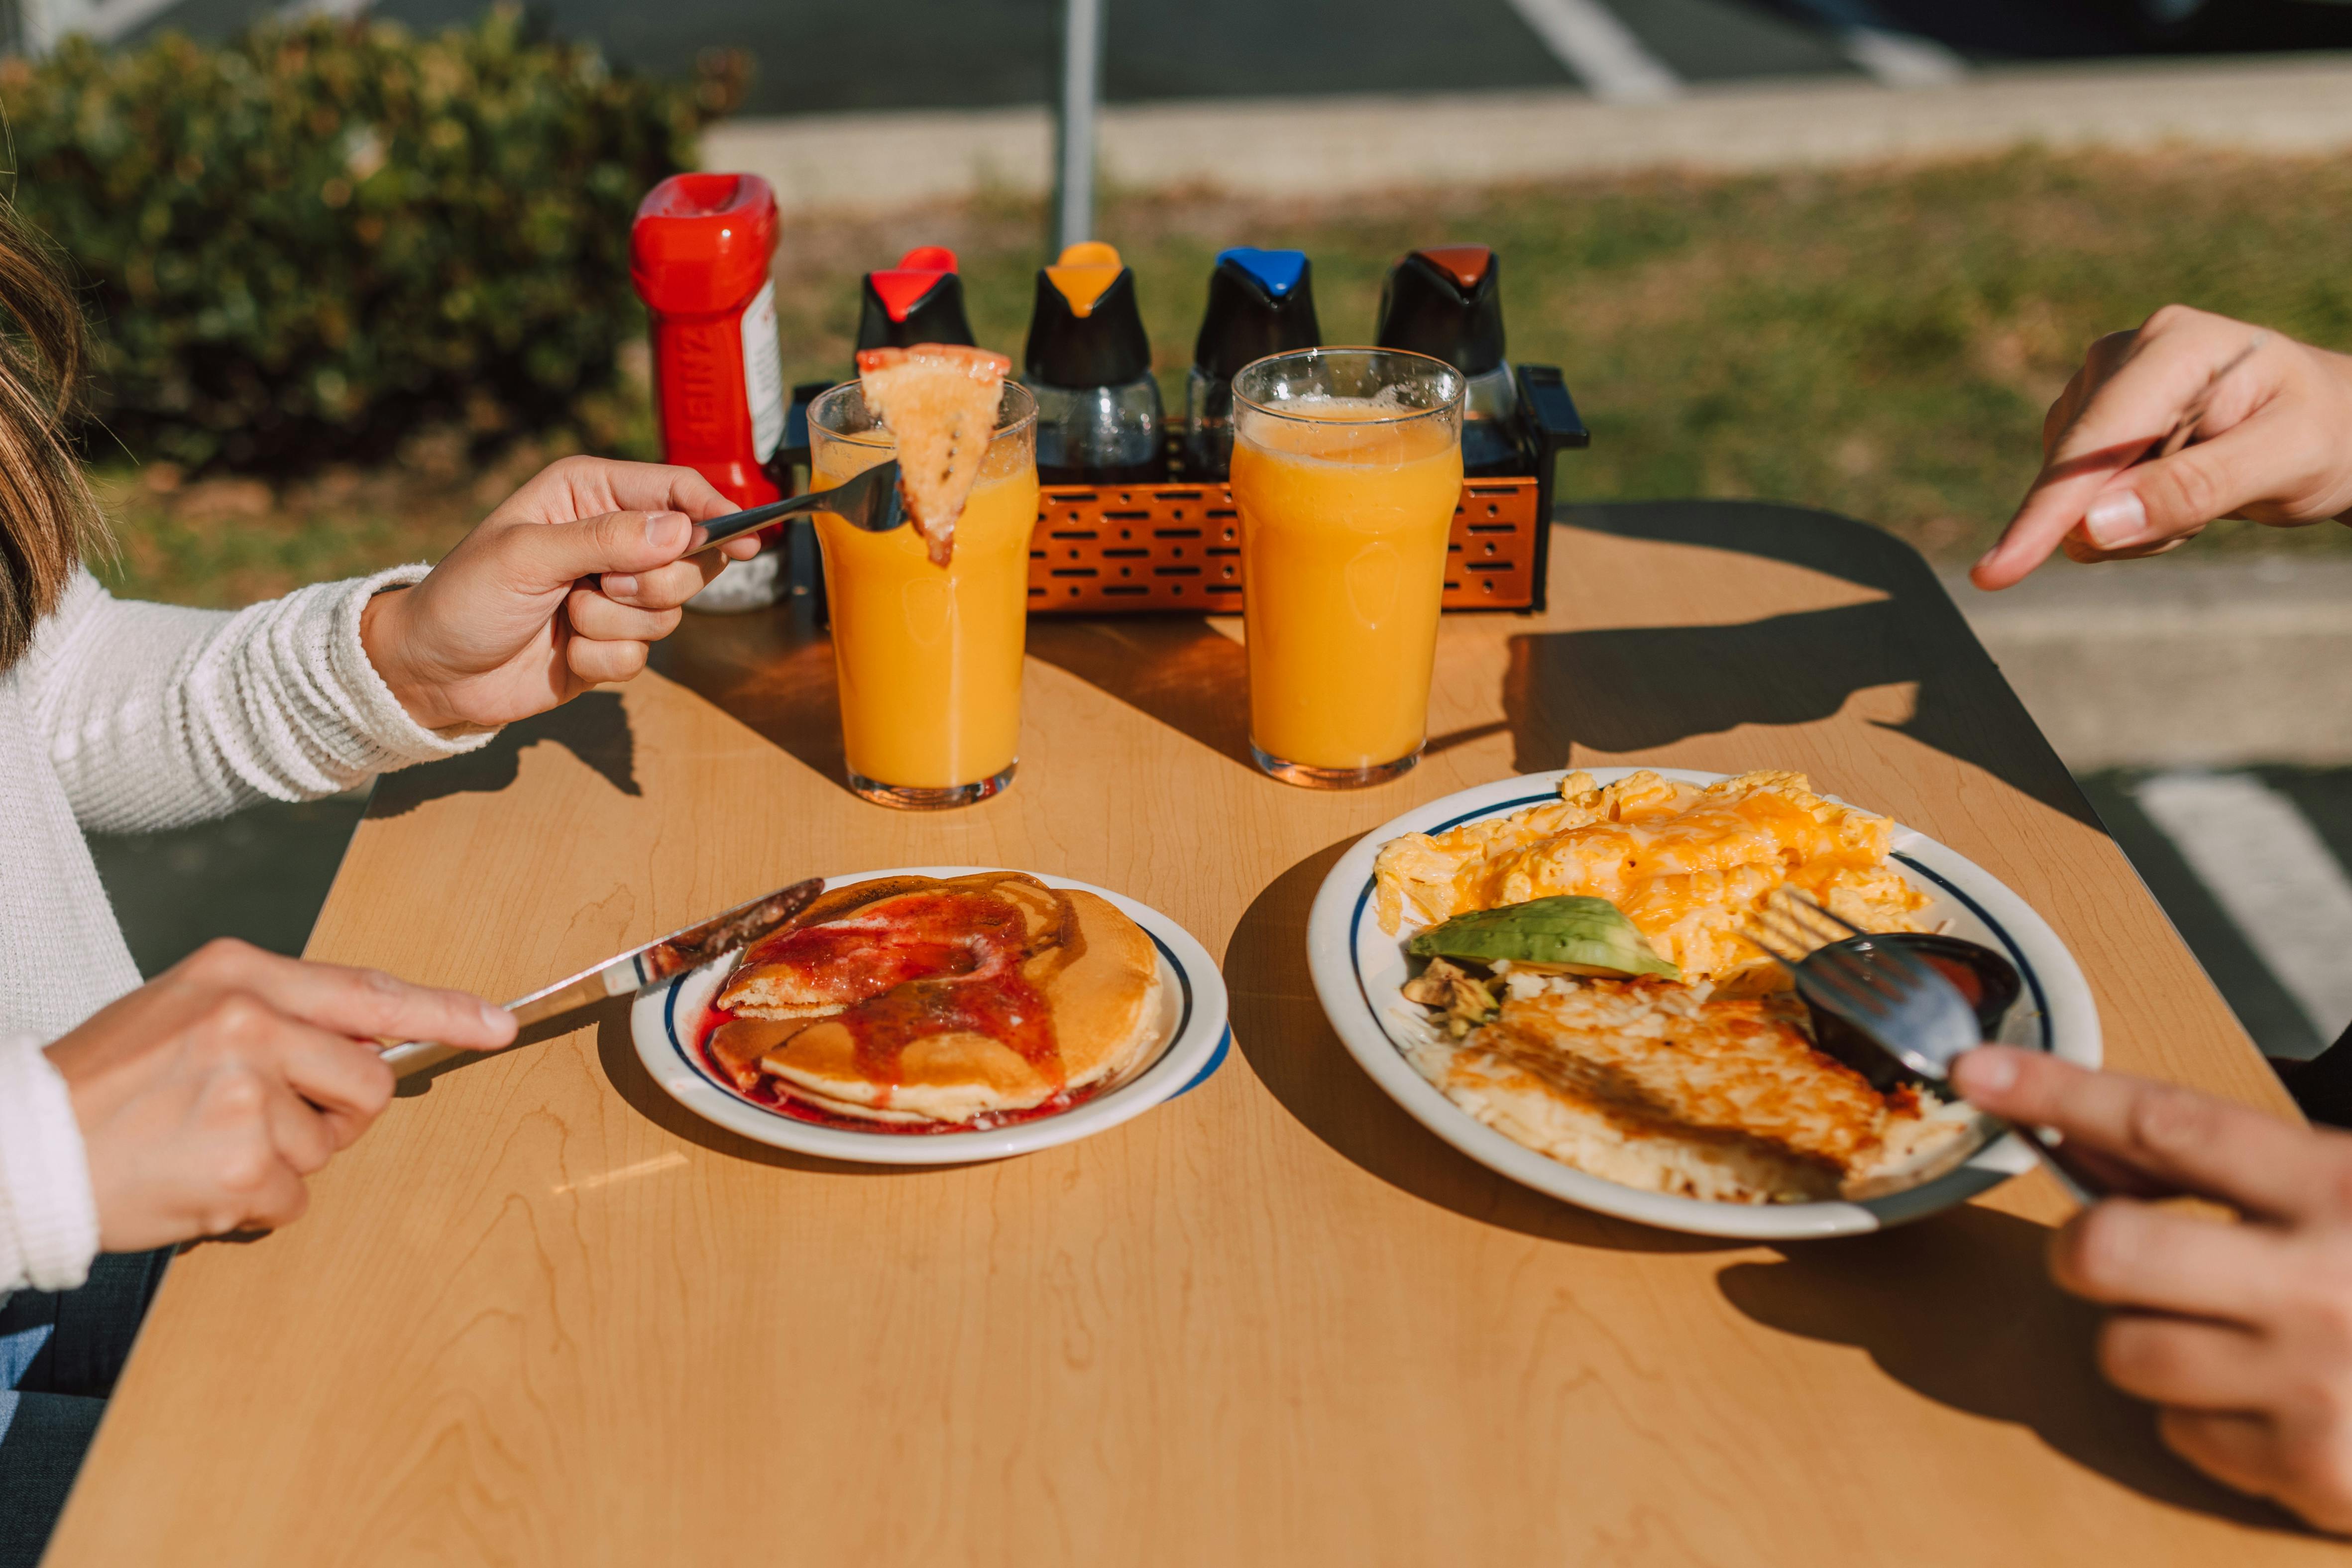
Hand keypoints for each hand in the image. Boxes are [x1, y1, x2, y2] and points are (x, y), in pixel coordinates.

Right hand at [44, 938, 514, 1251]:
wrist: (23, 1148)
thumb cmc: (104, 1082)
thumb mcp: (185, 1009)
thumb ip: (278, 1014)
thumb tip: (370, 1042)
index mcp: (240, 976)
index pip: (368, 992)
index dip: (443, 1012)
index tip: (497, 1024)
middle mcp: (250, 1025)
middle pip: (368, 1083)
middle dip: (333, 1113)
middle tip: (256, 1118)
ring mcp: (250, 1096)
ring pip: (329, 1145)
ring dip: (282, 1160)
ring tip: (205, 1145)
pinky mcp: (245, 1166)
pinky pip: (296, 1197)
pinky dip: (257, 1203)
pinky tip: (198, 1181)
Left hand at [359, 456, 764, 730]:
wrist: (429, 671)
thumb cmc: (464, 597)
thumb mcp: (527, 555)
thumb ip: (608, 538)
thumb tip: (684, 528)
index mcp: (589, 494)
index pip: (675, 490)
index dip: (715, 512)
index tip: (746, 540)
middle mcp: (611, 539)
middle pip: (690, 555)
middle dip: (652, 582)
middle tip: (601, 587)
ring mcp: (615, 593)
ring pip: (670, 610)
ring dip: (617, 623)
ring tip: (567, 618)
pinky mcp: (613, 641)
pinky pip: (643, 652)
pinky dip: (605, 657)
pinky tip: (566, 651)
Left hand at [1954, 1045, 2351, 1531]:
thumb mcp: (2347, 1190)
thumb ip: (2229, 1168)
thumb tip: (2082, 1138)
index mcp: (2340, 1187)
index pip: (2165, 1124)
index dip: (2058, 1092)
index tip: (1975, 1074)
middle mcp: (2326, 1279)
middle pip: (2108, 1248)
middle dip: (2086, 1251)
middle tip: (2114, 1256)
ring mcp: (2321, 1382)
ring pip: (2126, 1352)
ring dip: (2150, 1341)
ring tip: (2229, 1337)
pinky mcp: (2319, 1472)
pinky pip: (2181, 1436)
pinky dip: (2207, 1422)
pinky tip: (2275, 1402)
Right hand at [1971, 306, 2351, 589]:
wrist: (2337, 424)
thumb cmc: (2327, 434)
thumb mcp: (2287, 463)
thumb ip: (2194, 489)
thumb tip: (2090, 527)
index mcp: (2174, 344)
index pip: (2092, 443)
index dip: (2045, 513)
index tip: (1996, 573)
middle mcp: (2123, 353)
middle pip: (2075, 472)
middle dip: (2128, 518)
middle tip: (2209, 516)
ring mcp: (2102, 384)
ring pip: (2073, 492)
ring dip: (2132, 520)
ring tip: (2204, 494)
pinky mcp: (2092, 417)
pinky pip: (2078, 496)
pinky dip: (2125, 514)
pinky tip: (2175, 491)